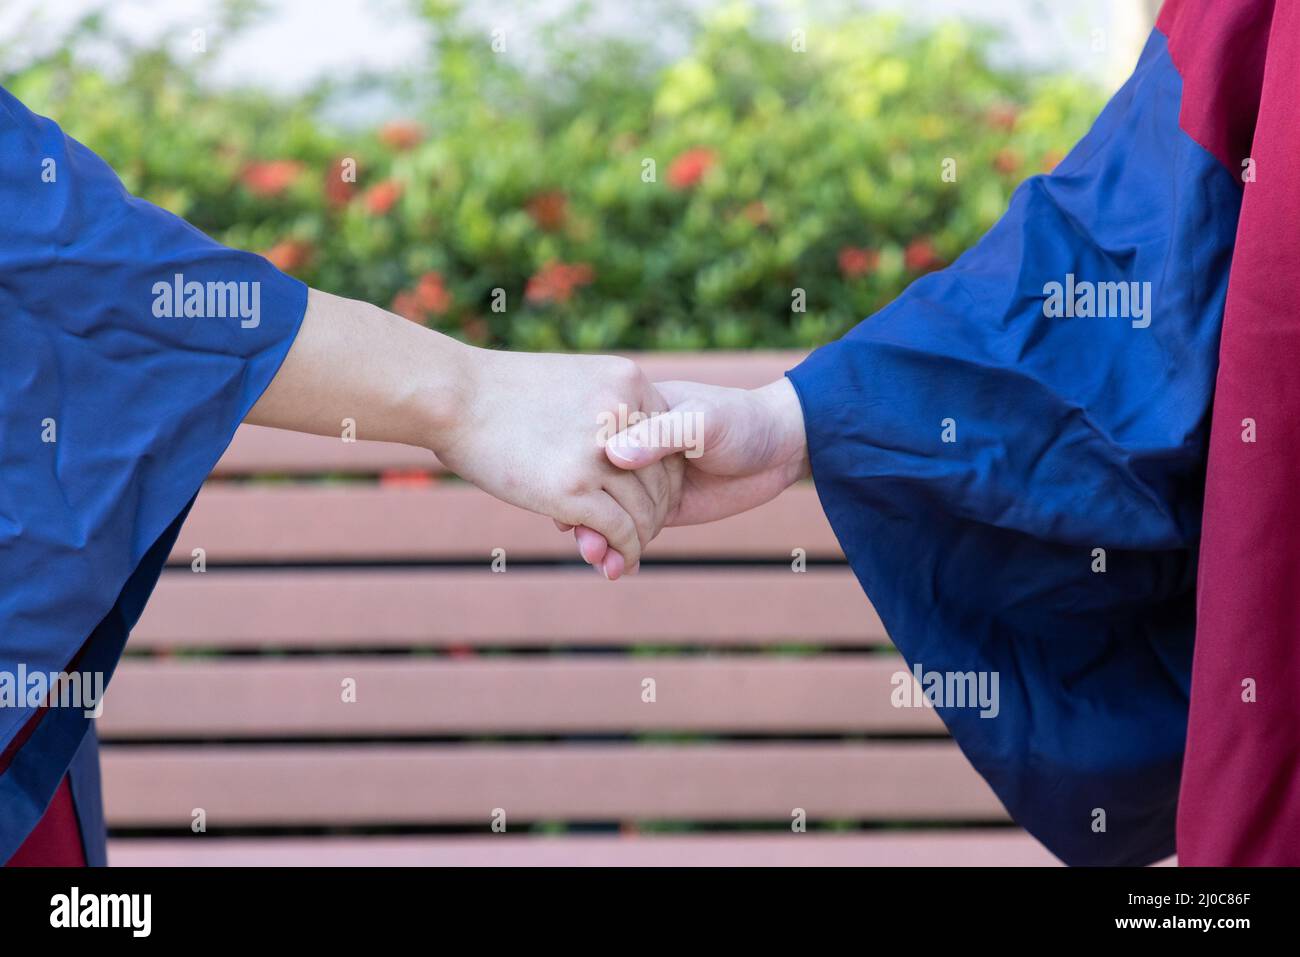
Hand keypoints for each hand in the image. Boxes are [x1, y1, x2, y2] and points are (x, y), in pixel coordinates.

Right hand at [434, 348, 681, 579]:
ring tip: (628, 554)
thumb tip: (622, 450)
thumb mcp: (570, 385)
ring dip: (640, 539)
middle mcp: (624, 413)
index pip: (669, 440)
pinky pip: (620, 529)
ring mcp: (600, 452)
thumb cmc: (498, 393)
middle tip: (643, 536)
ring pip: (644, 509)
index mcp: (629, 382)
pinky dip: (624, 551)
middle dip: (655, 513)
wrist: (452, 394)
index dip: (663, 477)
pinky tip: (617, 562)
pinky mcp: (573, 488)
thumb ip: (603, 411)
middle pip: (661, 477)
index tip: (653, 500)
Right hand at [568, 376, 808, 559]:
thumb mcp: (704, 419)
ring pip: (608, 512)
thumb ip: (662, 434)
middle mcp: (632, 449)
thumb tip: (614, 455)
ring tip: (599, 561)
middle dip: (583, 516)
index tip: (559, 497)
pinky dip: (622, 550)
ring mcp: (644, 482)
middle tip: (584, 542)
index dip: (572, 471)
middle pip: (592, 484)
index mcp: (630, 414)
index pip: (589, 444)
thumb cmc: (743, 420)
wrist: (783, 447)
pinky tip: (617, 568)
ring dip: (599, 538)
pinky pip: (632, 531)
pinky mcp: (663, 509)